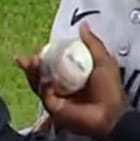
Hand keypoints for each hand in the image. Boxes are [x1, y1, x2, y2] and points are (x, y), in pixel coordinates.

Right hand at [13, 23, 126, 138]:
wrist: (111, 114)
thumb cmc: (110, 89)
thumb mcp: (103, 61)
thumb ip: (92, 43)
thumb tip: (83, 26)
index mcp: (73, 75)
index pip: (54, 63)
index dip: (45, 55)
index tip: (39, 47)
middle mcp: (62, 86)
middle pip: (41, 73)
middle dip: (32, 64)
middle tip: (29, 56)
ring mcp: (57, 98)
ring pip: (38, 82)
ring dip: (32, 71)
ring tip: (32, 61)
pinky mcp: (53, 108)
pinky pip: (43, 93)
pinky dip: (42, 83)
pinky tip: (44, 76)